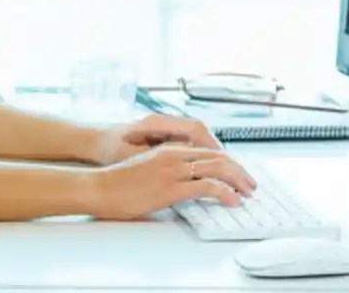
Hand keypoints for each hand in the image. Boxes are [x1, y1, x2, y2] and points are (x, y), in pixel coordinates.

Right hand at [85, 144, 256, 220]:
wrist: (98, 187)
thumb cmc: (117, 182)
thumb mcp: (147, 169)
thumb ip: (167, 170)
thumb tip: (184, 183)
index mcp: (168, 149)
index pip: (207, 149)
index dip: (227, 160)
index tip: (237, 172)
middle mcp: (173, 155)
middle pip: (217, 156)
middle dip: (238, 169)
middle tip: (250, 183)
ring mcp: (172, 170)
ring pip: (216, 167)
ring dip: (237, 179)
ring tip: (247, 191)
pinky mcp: (170, 187)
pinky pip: (205, 186)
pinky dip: (224, 192)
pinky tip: (233, 200)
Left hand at [87, 113, 223, 166]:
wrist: (92, 140)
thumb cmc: (107, 146)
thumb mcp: (127, 154)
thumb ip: (150, 157)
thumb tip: (175, 161)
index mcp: (156, 123)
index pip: (194, 128)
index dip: (212, 145)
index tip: (224, 161)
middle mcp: (163, 122)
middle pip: (201, 132)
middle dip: (219, 151)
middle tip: (235, 171)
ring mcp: (164, 129)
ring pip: (197, 138)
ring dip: (212, 154)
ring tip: (228, 172)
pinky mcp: (162, 137)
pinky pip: (188, 143)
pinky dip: (200, 155)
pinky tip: (207, 170)